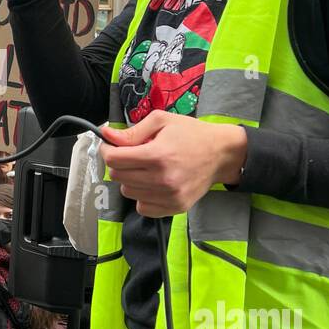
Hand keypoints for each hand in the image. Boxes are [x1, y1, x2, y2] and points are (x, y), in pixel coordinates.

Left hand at [98, 112, 247, 217]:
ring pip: (128, 192)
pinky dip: (142, 196)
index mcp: (157, 155)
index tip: (111, 146)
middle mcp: (162, 179)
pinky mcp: (175, 207)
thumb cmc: (191, 134)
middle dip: (119, 163)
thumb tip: (106, 134)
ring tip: (145, 168)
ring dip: (130, 179)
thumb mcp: (162, 121)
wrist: (222, 154)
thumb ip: (132, 131)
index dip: (107, 151)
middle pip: (118, 176)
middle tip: (131, 155)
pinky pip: (142, 207)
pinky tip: (152, 183)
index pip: (114, 160)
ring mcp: (169, 196)